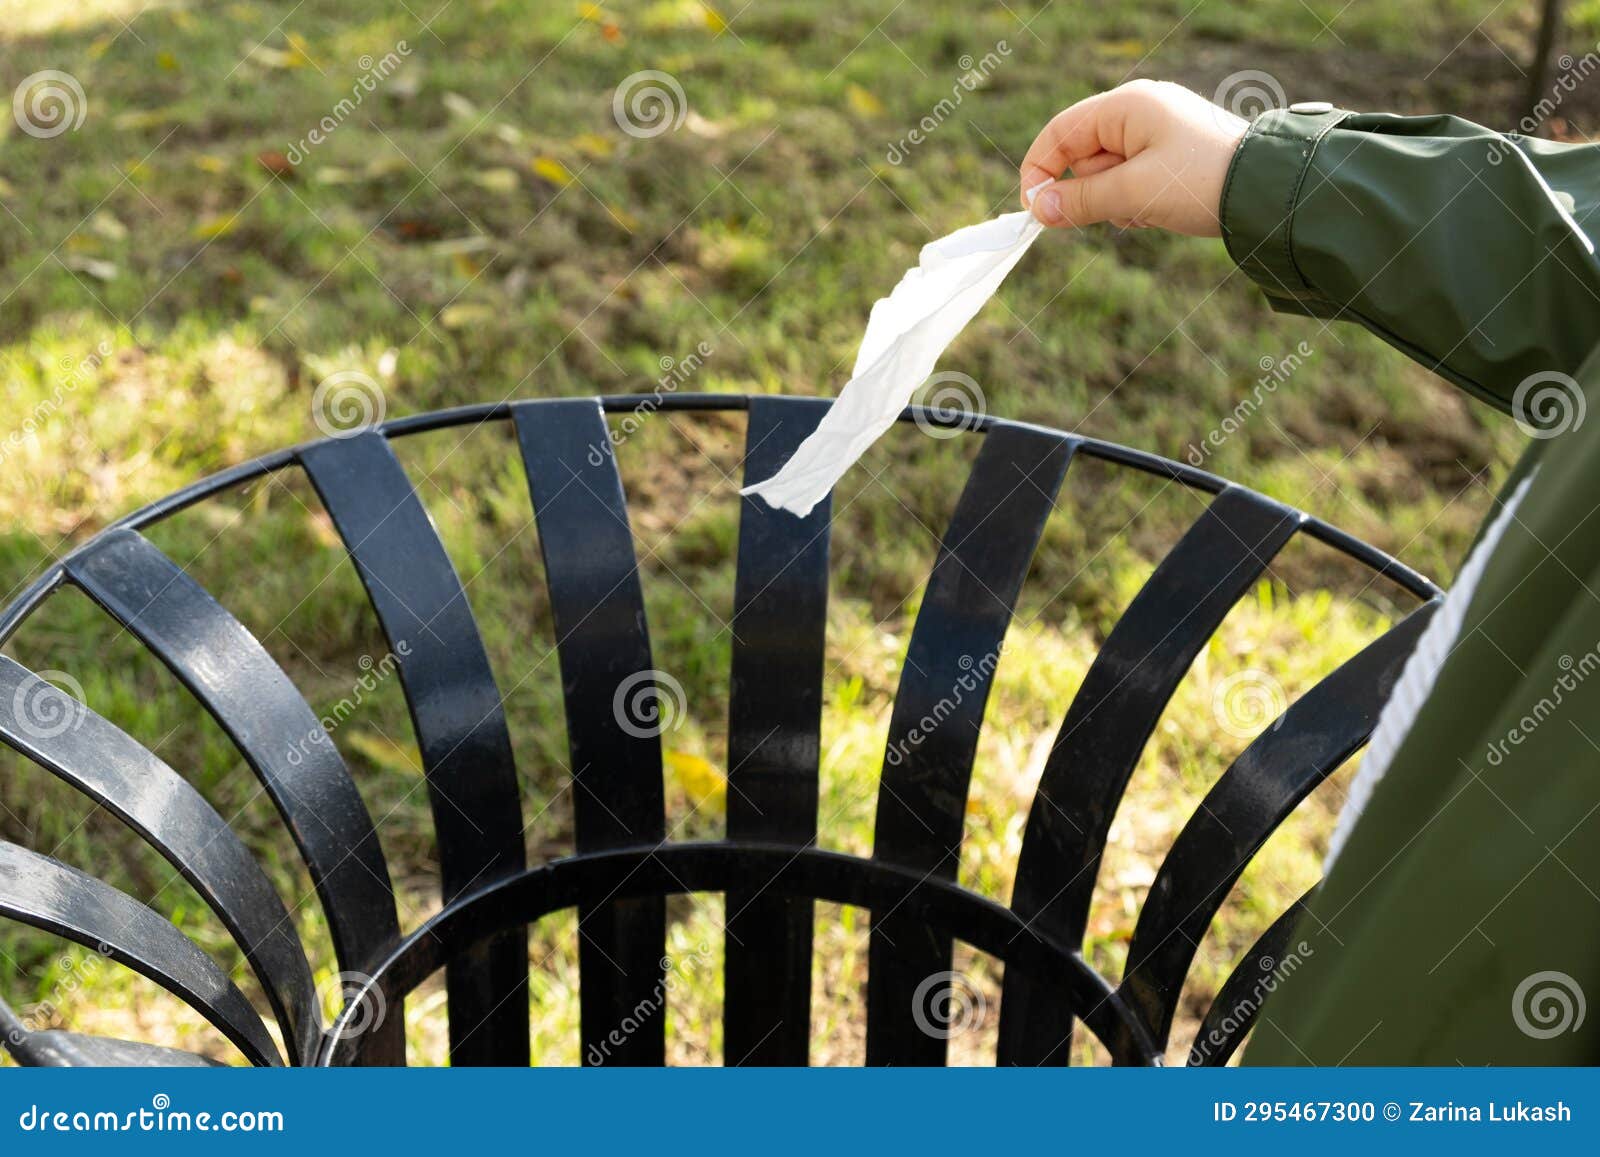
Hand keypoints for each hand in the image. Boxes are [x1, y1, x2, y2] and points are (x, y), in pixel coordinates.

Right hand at [1020, 80, 1249, 235]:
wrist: (1270, 191)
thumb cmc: (1202, 180)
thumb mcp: (1134, 193)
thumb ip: (1080, 200)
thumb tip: (1038, 208)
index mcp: (1127, 106)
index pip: (1060, 132)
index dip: (1040, 170)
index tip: (1035, 210)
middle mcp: (1138, 112)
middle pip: (1082, 156)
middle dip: (1090, 192)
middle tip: (1114, 212)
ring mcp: (1155, 134)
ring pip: (1105, 175)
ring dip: (1114, 202)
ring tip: (1148, 211)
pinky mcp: (1168, 157)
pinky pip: (1129, 182)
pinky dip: (1133, 203)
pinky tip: (1158, 212)